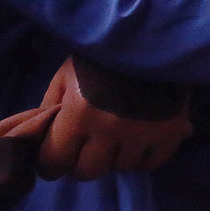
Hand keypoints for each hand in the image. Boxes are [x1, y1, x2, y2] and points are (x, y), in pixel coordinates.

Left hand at [34, 56, 194, 181]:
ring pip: (120, 168)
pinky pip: (150, 164)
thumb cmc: (101, 58)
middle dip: (81, 163)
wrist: (151, 38)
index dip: (51, 163)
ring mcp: (142, 133)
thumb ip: (50, 109)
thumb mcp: (66, 76)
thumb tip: (39, 139)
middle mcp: (110, 128)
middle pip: (88, 172)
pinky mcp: (170, 133)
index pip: (56, 161)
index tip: (55, 160)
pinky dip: (141, 157)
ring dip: (114, 157)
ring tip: (116, 138)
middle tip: (85, 150)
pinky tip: (138, 140)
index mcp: (79, 112)